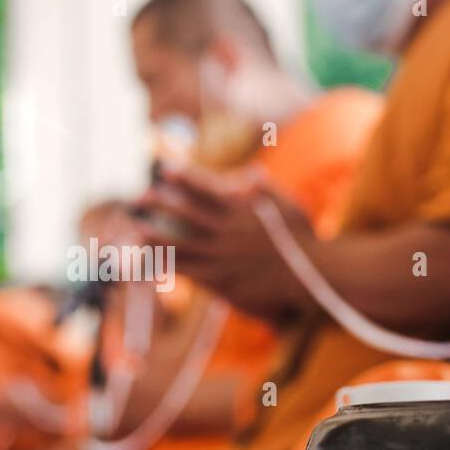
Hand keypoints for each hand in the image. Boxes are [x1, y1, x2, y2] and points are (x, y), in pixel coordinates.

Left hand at [133, 164, 313, 321]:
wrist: (311, 277)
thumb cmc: (302, 239)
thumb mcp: (289, 206)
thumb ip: (267, 190)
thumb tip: (249, 173)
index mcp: (242, 210)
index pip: (207, 188)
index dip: (185, 177)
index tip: (164, 169)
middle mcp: (229, 232)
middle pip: (187, 215)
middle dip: (161, 204)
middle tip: (140, 197)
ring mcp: (224, 258)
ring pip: (183, 246)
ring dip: (158, 237)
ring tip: (139, 230)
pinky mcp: (223, 280)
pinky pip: (192, 272)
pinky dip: (174, 266)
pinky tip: (157, 262)